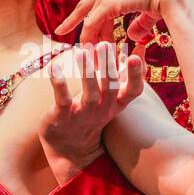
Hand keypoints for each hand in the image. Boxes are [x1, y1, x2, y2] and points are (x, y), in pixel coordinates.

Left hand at [39, 42, 145, 183]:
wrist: (70, 150)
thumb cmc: (91, 116)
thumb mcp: (111, 98)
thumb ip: (122, 74)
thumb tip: (139, 49)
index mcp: (115, 104)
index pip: (132, 91)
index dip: (136, 75)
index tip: (136, 56)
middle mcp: (102, 109)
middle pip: (109, 88)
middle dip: (108, 66)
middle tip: (104, 44)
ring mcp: (82, 114)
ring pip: (89, 94)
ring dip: (87, 72)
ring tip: (82, 51)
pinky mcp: (62, 116)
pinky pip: (62, 99)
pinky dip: (59, 84)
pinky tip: (54, 67)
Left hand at [53, 0, 193, 45]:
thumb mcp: (149, 11)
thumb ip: (138, 22)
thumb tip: (130, 35)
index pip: (94, 2)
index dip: (87, 17)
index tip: (78, 28)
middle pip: (85, 10)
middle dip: (78, 25)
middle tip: (69, 38)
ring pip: (89, 21)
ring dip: (90, 41)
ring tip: (89, 58)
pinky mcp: (106, 3)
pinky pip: (92, 25)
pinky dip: (90, 40)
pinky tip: (89, 52)